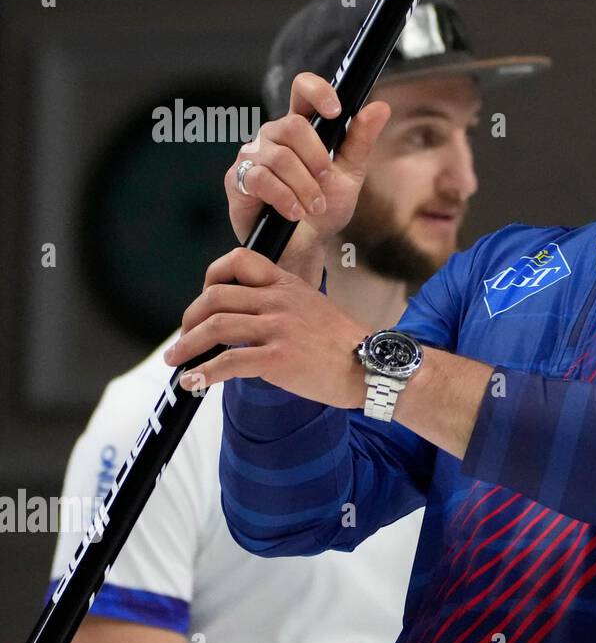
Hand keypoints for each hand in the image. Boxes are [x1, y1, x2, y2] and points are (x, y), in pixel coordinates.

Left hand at [164, 246, 369, 408]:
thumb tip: (247, 320)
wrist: (372, 366)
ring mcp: (278, 329)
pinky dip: (204, 372)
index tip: (204, 299)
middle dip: (190, 319)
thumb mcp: (313, 307)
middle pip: (215, 297)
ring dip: (186, 345)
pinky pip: (229, 362)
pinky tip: (194, 381)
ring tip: (176, 361)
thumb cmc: (344, 344)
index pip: (238, 261)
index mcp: (287, 284)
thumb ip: (281, 305)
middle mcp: (279, 301)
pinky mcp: (278, 359)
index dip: (211, 277)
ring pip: (216, 327)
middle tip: (183, 337)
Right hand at [225, 72, 390, 266]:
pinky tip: (294, 212)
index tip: (336, 111)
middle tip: (327, 182)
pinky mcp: (237, 179)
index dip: (317, 91)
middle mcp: (274, 135)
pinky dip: (284, 198)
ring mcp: (252, 155)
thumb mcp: (350, 174)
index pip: (303, 90)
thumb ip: (361, 140)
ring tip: (314, 206)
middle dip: (316, 158)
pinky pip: (260, 179)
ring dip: (304, 186)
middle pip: (292, 126)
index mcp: (303, 127)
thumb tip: (380, 107)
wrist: (306, 245)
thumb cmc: (325, 207)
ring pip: (279, 157)